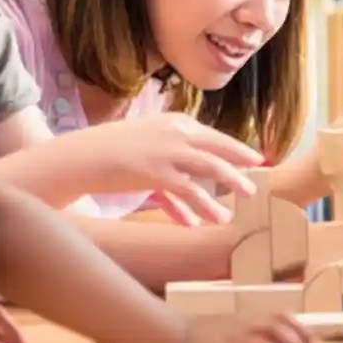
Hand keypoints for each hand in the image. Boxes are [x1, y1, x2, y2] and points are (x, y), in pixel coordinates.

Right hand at [91, 113, 263, 225]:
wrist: (82, 156)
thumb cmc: (110, 152)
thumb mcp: (146, 148)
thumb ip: (169, 166)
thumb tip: (183, 195)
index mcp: (175, 122)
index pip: (212, 135)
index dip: (234, 147)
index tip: (252, 156)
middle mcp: (176, 132)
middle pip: (220, 146)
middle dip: (242, 158)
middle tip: (261, 168)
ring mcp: (169, 151)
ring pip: (212, 168)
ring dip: (232, 182)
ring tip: (248, 196)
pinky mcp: (158, 173)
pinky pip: (190, 192)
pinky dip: (202, 207)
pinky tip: (210, 220)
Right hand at [172, 313, 314, 342]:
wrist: (170, 335)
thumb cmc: (191, 339)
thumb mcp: (220, 333)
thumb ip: (238, 338)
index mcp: (245, 318)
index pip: (281, 317)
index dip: (300, 329)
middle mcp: (246, 322)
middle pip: (283, 323)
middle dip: (303, 339)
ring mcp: (240, 334)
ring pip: (277, 333)